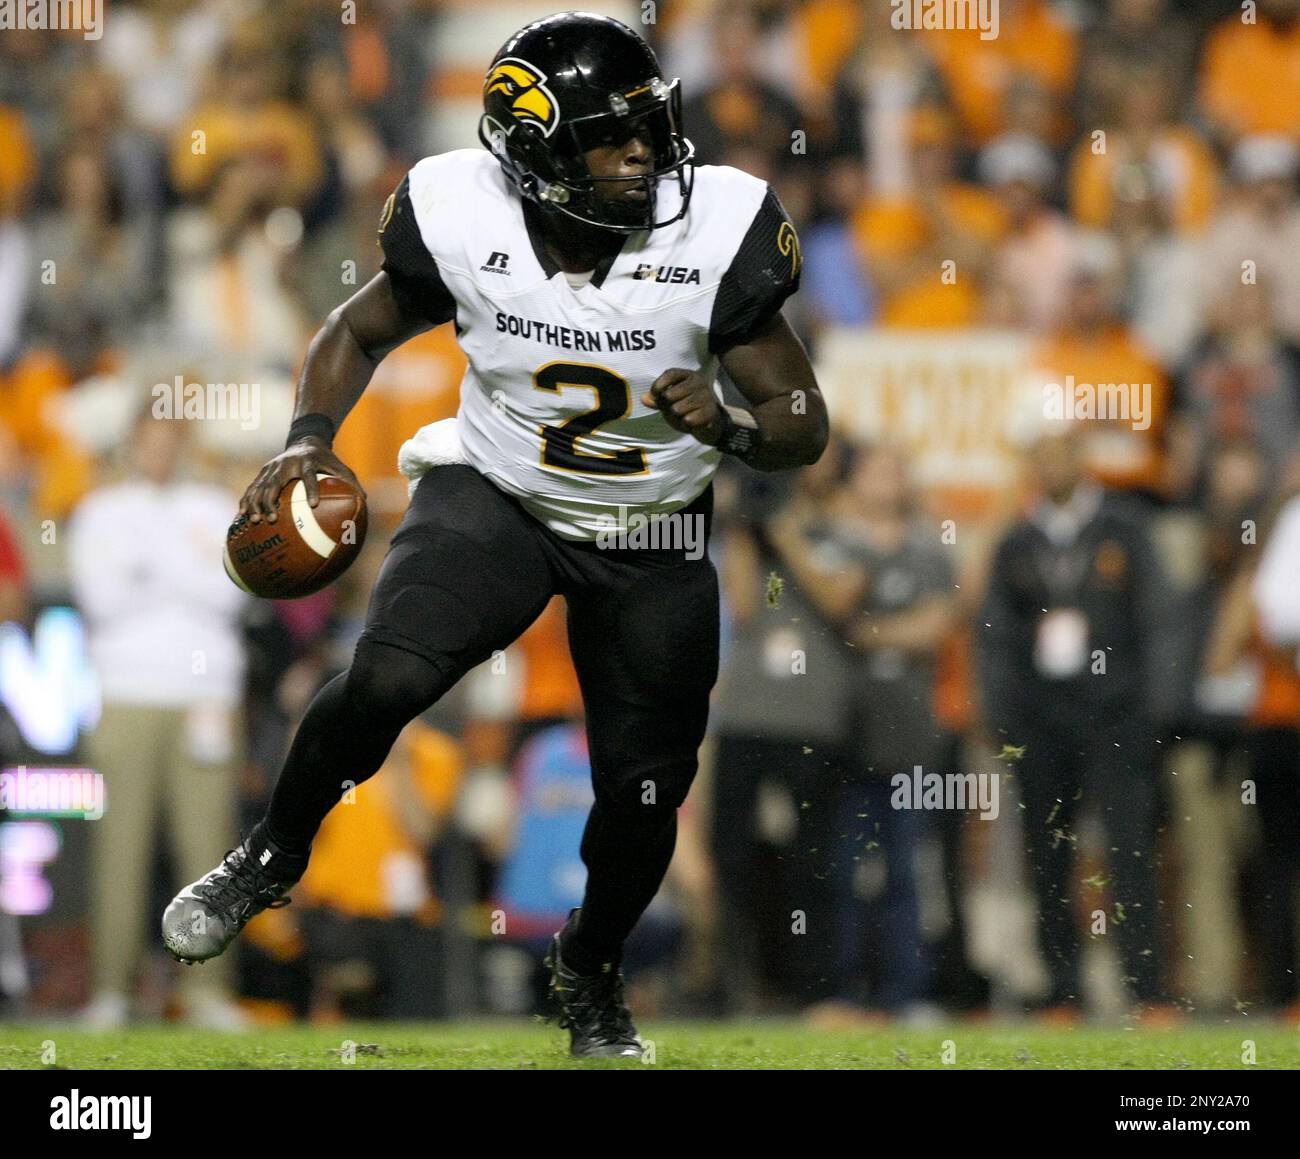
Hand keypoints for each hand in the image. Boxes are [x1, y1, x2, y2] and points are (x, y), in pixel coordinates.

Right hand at [239, 437, 363, 522]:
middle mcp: (287, 464)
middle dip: (272, 500)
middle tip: (273, 518)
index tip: (313, 505)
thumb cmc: (326, 459)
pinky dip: (247, 500)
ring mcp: (272, 467)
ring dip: (257, 503)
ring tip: (256, 520)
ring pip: (260, 486)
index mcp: (308, 462)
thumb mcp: (341, 466)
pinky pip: (253, 487)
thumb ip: (351, 482)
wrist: (305, 441)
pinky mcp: (264, 472)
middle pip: (276, 482)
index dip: (311, 489)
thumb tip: (365, 502)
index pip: (309, 475)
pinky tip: (243, 515)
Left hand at [642, 368, 724, 445]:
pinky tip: (692, 421)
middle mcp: (699, 383)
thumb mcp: (671, 402)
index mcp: (689, 375)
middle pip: (670, 394)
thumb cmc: (688, 408)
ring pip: (677, 409)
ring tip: (684, 415)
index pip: (670, 374)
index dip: (658, 385)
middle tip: (674, 409)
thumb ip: (658, 399)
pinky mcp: (710, 412)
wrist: (711, 423)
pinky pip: (687, 419)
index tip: (654, 395)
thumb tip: (644, 398)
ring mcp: (706, 396)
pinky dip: (686, 423)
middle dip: (667, 405)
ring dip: (677, 416)